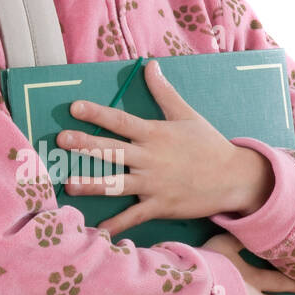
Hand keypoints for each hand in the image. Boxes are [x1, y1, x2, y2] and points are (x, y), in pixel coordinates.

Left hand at [56, 58, 273, 237]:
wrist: (233, 178)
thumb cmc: (208, 145)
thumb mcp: (187, 114)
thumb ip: (164, 92)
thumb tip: (150, 65)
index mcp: (155, 134)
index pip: (121, 121)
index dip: (97, 113)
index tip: (74, 107)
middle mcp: (150, 158)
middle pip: (112, 150)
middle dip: (85, 145)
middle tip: (61, 141)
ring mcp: (154, 184)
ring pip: (117, 183)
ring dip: (92, 184)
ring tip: (69, 184)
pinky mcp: (160, 206)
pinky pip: (134, 216)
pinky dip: (118, 224)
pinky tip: (99, 230)